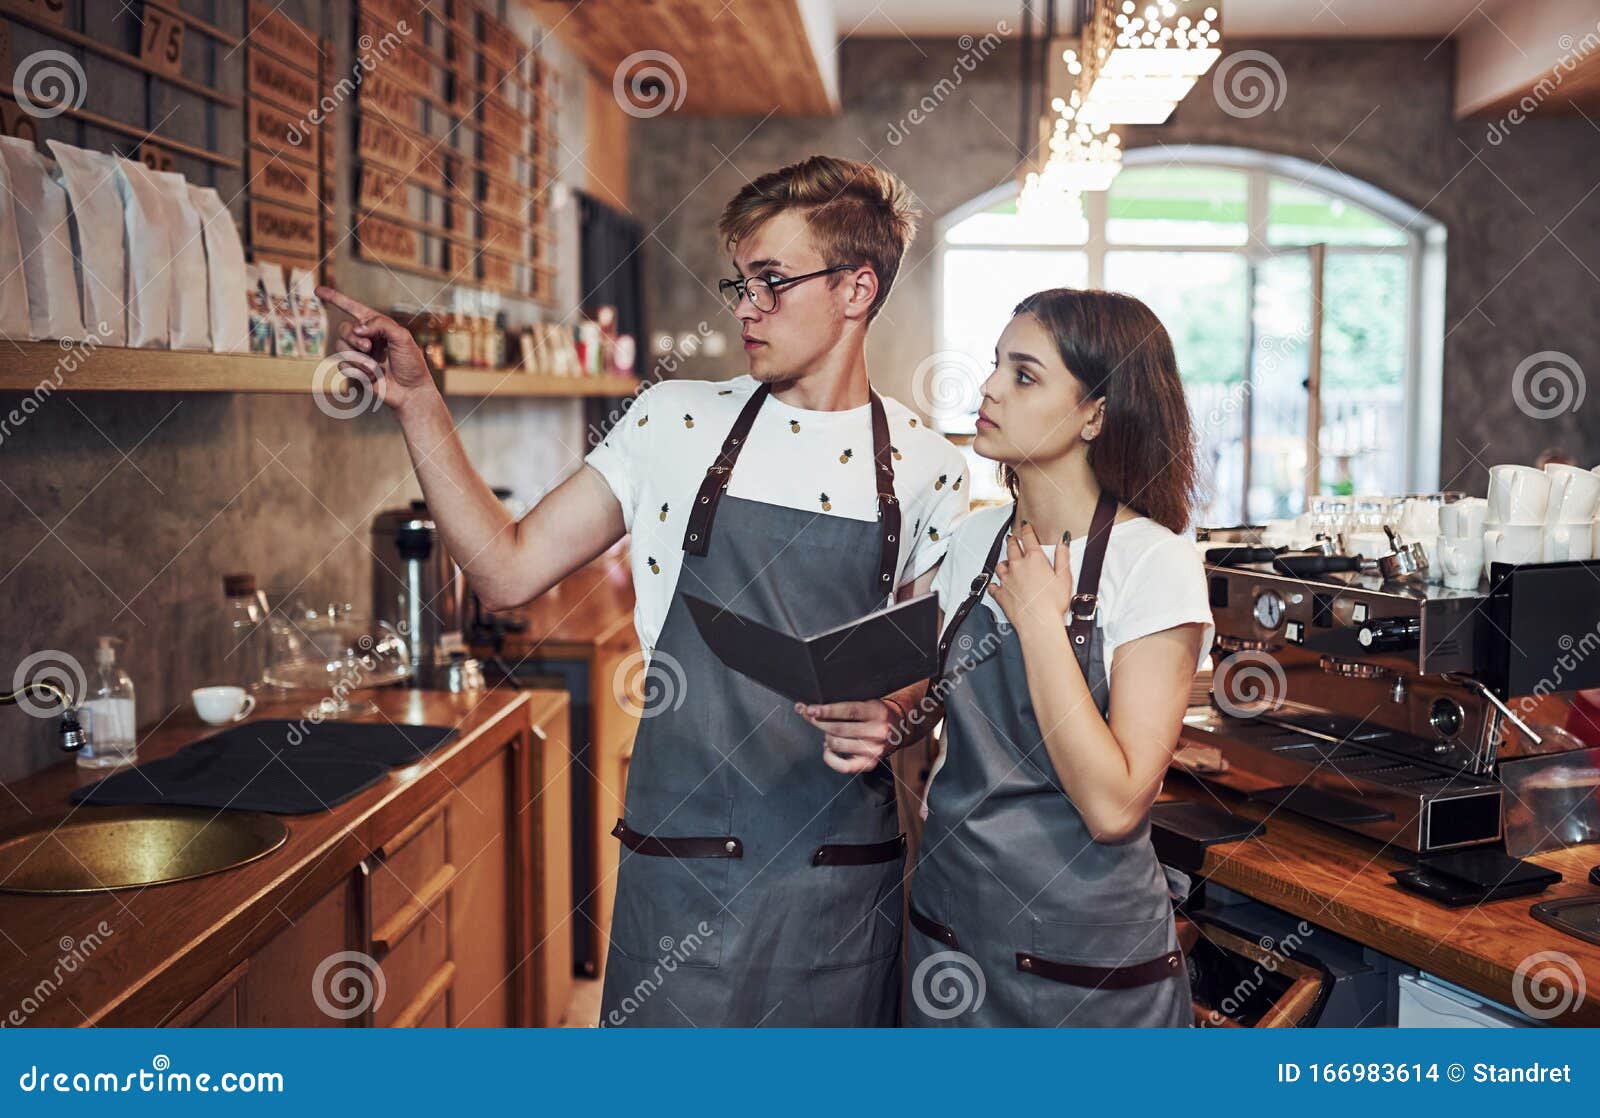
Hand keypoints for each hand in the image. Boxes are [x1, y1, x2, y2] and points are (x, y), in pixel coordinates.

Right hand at [316, 285, 436, 414]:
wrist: (411, 391)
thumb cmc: (411, 363)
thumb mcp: (403, 337)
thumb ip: (381, 324)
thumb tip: (357, 328)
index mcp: (377, 325)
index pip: (353, 308)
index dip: (335, 298)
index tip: (317, 290)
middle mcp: (366, 337)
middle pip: (344, 329)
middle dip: (353, 338)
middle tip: (368, 348)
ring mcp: (359, 354)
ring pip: (340, 347)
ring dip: (356, 358)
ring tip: (374, 368)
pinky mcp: (355, 370)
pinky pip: (342, 365)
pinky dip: (357, 371)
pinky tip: (373, 377)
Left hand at [796, 699, 900, 773]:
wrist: (901, 729)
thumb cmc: (877, 713)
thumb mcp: (869, 702)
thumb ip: (847, 705)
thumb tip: (813, 709)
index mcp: (877, 712)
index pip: (849, 711)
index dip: (827, 710)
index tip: (810, 709)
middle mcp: (877, 732)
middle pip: (839, 729)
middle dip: (818, 722)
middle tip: (808, 716)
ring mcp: (874, 750)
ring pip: (838, 745)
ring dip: (825, 738)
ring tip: (826, 733)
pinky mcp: (870, 764)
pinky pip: (843, 766)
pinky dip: (829, 758)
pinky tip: (827, 749)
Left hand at [989, 523, 1071, 634]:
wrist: (1038, 622)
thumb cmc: (1053, 603)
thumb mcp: (1064, 577)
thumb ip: (1063, 556)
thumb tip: (1063, 540)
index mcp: (1034, 560)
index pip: (1029, 538)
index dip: (1027, 530)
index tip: (1025, 526)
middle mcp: (1018, 566)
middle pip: (1012, 548)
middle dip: (1012, 541)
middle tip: (1013, 539)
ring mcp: (1007, 580)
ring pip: (1000, 565)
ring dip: (1004, 562)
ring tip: (1006, 562)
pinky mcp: (1000, 594)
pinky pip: (993, 586)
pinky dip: (995, 584)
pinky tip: (997, 585)